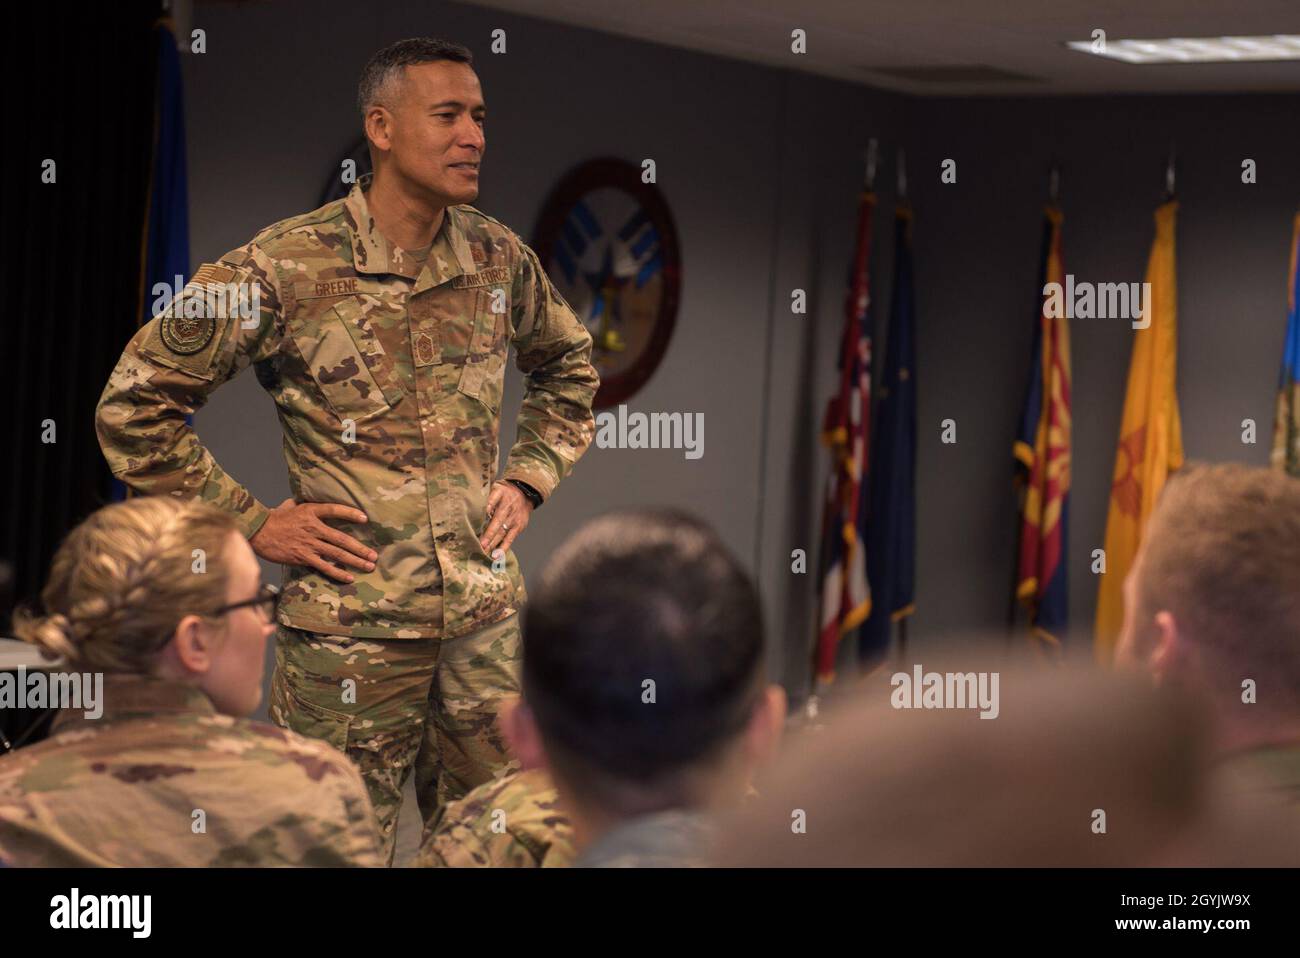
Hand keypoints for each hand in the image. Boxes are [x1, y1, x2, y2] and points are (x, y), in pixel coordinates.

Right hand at [249, 498, 377, 582]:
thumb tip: (308, 495)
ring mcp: (308, 544)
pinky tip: (349, 577)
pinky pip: (323, 566)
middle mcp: (312, 528)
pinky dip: (337, 572)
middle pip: (341, 539)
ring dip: (355, 561)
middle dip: (360, 548)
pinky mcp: (302, 557)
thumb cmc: (274, 518)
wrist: (257, 532)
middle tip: (374, 555)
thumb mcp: (290, 505)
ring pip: (336, 554)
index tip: (365, 519)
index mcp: (310, 511)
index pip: (334, 510)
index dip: (350, 513)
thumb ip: (304, 503)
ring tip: (369, 566)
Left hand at [480, 482, 533, 556]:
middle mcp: (508, 506)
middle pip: (497, 521)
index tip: (475, 519)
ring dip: (493, 543)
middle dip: (488, 533)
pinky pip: (510, 538)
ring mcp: (514, 518)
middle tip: (479, 544)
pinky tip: (496, 555)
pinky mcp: (518, 527)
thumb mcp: (494, 487)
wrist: (525, 494)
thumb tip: (467, 505)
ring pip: (502, 532)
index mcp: (500, 494)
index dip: (485, 510)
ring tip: (483, 552)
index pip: (491, 501)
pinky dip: (503, 548)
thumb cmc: (504, 493)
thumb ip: (483, 495)